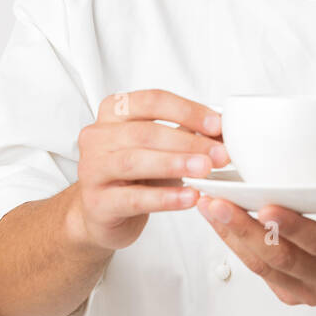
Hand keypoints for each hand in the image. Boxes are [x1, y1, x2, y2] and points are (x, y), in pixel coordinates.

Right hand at [72, 89, 227, 251]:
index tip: (217, 125)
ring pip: (135, 162)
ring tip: (205, 170)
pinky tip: (188, 197)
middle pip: (145, 132)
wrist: (100, 214)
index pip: (152, 101)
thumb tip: (222, 133)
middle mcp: (98, 137)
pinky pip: (134, 198)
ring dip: (175, 164)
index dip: (187, 111)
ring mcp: (93, 169)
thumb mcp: (155, 148)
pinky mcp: (97, 203)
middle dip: (188, 142)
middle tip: (219, 153)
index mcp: (113, 113)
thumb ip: (184, 135)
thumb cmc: (131, 176)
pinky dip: (165, 198)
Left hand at [197, 182, 315, 304]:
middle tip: (218, 203)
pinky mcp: (282, 289)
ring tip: (206, 204)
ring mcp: (301, 288)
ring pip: (258, 264)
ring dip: (228, 235)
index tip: (268, 205)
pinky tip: (213, 216)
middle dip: (244, 230)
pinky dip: (229, 240)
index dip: (292, 227)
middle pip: (278, 257)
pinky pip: (250, 265)